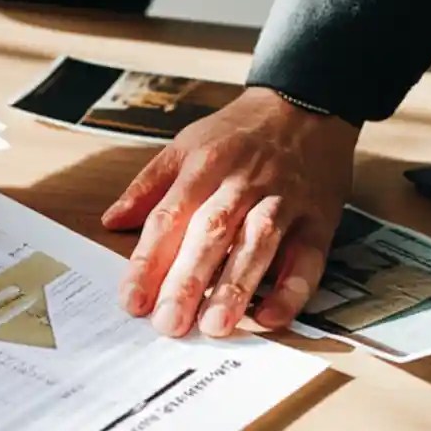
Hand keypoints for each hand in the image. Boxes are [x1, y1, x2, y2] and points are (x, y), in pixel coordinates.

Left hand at [102, 88, 357, 336]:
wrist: (307, 104)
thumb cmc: (238, 133)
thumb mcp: (186, 144)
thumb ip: (149, 186)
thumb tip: (111, 221)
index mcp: (203, 166)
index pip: (170, 218)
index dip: (149, 261)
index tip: (132, 301)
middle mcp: (243, 183)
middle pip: (211, 234)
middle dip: (187, 282)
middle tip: (167, 324)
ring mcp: (284, 201)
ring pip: (258, 245)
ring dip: (237, 287)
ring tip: (214, 326)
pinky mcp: (319, 219)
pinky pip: (308, 258)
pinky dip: (292, 289)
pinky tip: (271, 316)